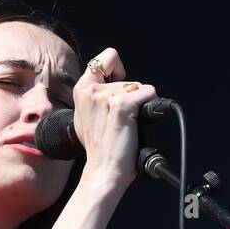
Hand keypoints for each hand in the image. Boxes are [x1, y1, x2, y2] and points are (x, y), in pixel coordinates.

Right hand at [71, 45, 159, 192]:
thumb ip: (95, 98)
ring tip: (124, 125)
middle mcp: (90, 90)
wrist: (104, 171)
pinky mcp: (122, 106)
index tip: (119, 88)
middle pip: (126, 77)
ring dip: (137, 104)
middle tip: (119, 120)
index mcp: (81, 90)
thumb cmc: (99, 149)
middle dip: (129, 95)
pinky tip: (135, 124)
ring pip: (137, 87)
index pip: (107, 57)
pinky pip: (148, 93)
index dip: (117, 70)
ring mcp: (105, 97)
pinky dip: (149, 107)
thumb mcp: (87, 117)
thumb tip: (112, 85)